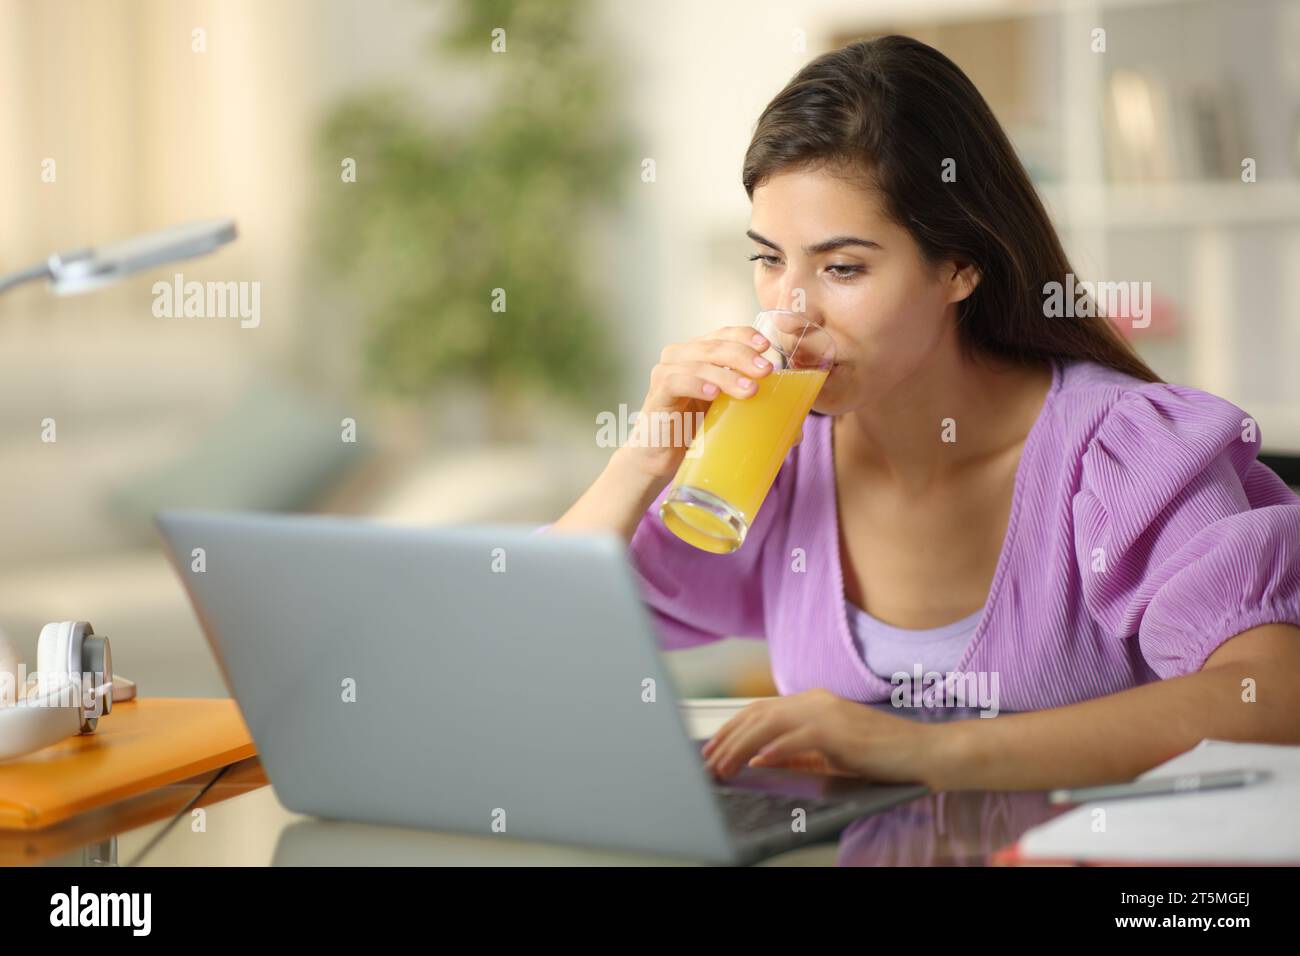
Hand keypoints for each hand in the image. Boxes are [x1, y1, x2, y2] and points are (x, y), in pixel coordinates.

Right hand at [618, 325, 775, 479]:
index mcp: (701, 355)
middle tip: (767, 371)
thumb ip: (756, 415)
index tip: (767, 347)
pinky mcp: (656, 394)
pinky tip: (713, 393)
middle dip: (743, 355)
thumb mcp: (728, 417)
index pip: (725, 334)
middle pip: (715, 344)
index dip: (746, 335)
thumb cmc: (695, 434)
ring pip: (698, 362)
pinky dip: (696, 383)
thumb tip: (798, 432)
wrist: (661, 460)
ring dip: (726, 373)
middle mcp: (681, 357)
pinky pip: (675, 381)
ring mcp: (666, 373)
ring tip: (749, 390)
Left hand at [701, 688, 948, 786]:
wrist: (922, 752)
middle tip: (707, 760)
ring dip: (741, 746)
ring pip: (771, 723)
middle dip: (727, 737)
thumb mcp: (830, 754)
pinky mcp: (840, 730)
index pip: (761, 710)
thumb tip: (759, 759)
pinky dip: (776, 748)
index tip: (712, 747)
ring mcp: (828, 712)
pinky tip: (758, 760)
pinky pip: (800, 737)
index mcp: (813, 703)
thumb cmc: (880, 756)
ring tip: (724, 765)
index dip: (732, 727)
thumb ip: (797, 753)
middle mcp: (816, 701)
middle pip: (758, 713)